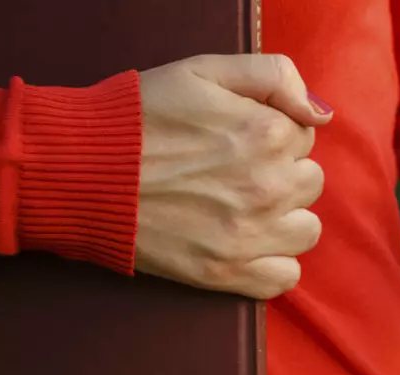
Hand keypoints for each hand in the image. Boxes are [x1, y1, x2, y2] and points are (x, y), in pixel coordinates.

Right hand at [135, 54, 332, 298]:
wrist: (78, 169)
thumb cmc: (140, 116)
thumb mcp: (204, 70)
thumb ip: (274, 77)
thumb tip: (321, 115)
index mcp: (268, 133)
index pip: (304, 138)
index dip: (273, 136)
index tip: (237, 140)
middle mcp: (270, 186)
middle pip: (309, 183)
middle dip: (281, 175)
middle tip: (234, 174)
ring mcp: (252, 234)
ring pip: (307, 230)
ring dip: (283, 221)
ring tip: (243, 210)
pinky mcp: (228, 272)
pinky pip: (286, 278)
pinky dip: (272, 266)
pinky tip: (245, 246)